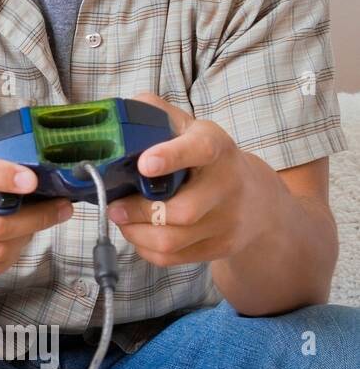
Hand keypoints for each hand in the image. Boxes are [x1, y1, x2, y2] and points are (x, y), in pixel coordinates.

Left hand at [106, 91, 268, 264]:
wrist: (255, 199)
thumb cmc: (206, 159)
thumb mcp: (188, 128)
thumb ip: (154, 114)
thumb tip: (120, 110)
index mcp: (216, 148)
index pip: (199, 149)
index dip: (171, 157)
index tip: (144, 163)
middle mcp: (227, 186)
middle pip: (181, 211)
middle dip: (137, 211)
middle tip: (113, 206)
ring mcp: (226, 221)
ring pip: (171, 240)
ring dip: (135, 233)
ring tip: (121, 219)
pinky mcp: (218, 247)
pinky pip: (171, 258)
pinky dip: (145, 248)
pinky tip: (138, 233)